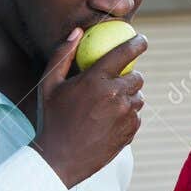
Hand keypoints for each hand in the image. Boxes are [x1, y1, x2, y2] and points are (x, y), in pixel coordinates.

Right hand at [31, 27, 148, 187]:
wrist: (59, 159)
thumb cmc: (51, 118)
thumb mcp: (49, 84)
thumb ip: (62, 54)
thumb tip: (78, 32)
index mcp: (96, 80)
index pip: (125, 53)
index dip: (137, 43)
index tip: (142, 39)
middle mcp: (115, 95)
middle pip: (137, 77)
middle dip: (129, 76)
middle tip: (115, 82)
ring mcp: (125, 115)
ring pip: (138, 97)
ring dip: (128, 97)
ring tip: (107, 106)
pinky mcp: (130, 131)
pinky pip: (136, 116)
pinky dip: (126, 115)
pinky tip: (108, 122)